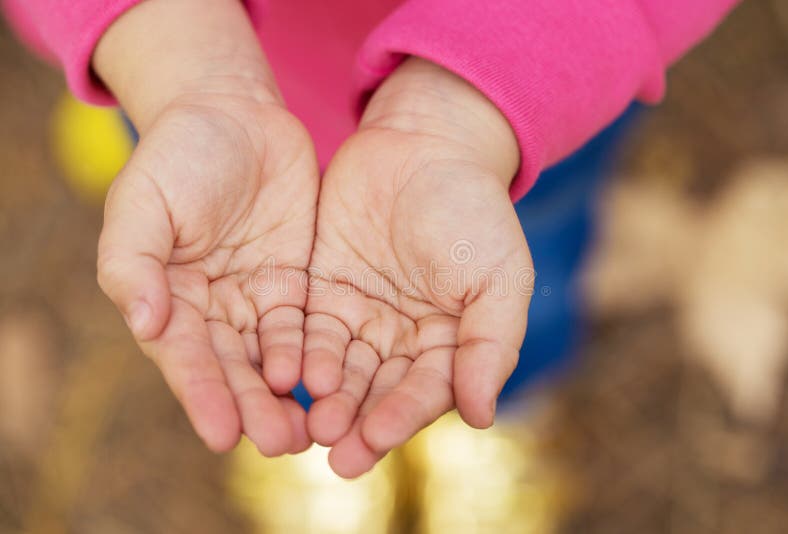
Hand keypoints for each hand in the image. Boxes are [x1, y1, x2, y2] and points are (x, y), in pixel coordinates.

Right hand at [94, 0, 315, 454]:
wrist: (233, 114)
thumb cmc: (177, 155)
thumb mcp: (142, 201)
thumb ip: (133, 262)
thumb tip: (145, 321)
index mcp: (169, 299)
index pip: (187, 357)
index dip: (203, 395)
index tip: (223, 435)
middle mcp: (214, 310)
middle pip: (236, 368)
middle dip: (256, 407)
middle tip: (281, 444)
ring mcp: (258, 298)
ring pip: (275, 357)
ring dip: (291, 395)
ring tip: (311, 429)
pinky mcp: (298, 283)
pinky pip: (310, 325)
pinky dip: (318, 354)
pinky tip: (332, 379)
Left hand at [304, 58, 533, 476]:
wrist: (423, 143)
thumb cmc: (472, 209)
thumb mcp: (497, 275)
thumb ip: (491, 344)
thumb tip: (481, 416)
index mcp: (448, 342)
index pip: (424, 391)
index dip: (400, 417)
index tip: (375, 440)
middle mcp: (401, 339)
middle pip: (376, 391)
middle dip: (355, 420)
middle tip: (333, 452)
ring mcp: (359, 316)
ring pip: (338, 369)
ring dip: (323, 398)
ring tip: (306, 421)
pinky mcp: (320, 290)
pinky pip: (305, 330)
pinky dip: (296, 355)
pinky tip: (285, 375)